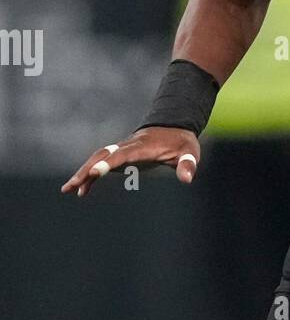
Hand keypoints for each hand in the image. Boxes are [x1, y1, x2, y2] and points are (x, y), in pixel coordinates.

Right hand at [61, 127, 199, 197]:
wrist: (174, 127)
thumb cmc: (182, 142)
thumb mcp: (189, 153)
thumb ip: (187, 165)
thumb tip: (187, 179)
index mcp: (142, 146)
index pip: (122, 154)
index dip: (108, 163)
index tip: (94, 172)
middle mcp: (127, 146)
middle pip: (103, 156)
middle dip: (86, 170)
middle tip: (72, 185)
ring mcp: (122, 150)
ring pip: (97, 159)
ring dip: (83, 173)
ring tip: (68, 189)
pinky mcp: (121, 156)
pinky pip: (101, 164)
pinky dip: (91, 176)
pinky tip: (83, 191)